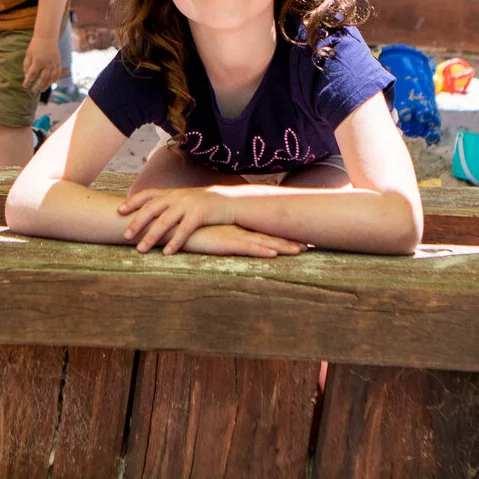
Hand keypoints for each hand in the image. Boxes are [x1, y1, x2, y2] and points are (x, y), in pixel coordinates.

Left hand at [21, 34, 66, 95]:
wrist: (47, 37)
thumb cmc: (35, 45)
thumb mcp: (28, 54)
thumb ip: (27, 65)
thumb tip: (27, 76)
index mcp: (38, 61)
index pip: (32, 75)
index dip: (28, 81)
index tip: (25, 86)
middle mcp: (47, 64)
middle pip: (42, 79)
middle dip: (37, 86)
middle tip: (33, 90)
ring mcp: (54, 63)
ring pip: (51, 78)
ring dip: (46, 85)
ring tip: (42, 90)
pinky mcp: (58, 62)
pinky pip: (57, 73)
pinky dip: (54, 80)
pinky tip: (51, 83)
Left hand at [119, 185, 235, 253]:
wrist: (230, 202)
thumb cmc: (204, 205)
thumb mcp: (184, 200)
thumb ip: (168, 205)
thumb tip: (149, 214)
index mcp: (172, 193)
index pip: (147, 194)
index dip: (132, 201)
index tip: (119, 211)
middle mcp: (177, 197)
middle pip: (151, 208)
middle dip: (137, 222)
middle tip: (125, 236)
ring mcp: (188, 205)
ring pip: (164, 221)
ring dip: (151, 236)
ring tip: (141, 249)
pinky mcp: (200, 214)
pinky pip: (184, 230)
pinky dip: (175, 242)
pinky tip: (167, 253)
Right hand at [179, 223, 306, 258]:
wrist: (170, 224)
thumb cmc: (187, 231)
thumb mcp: (205, 233)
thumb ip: (215, 235)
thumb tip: (222, 239)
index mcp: (235, 228)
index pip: (262, 232)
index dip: (280, 235)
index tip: (298, 238)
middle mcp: (237, 230)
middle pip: (268, 235)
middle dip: (288, 241)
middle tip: (309, 245)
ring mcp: (232, 235)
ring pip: (262, 242)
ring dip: (282, 247)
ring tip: (301, 250)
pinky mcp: (223, 243)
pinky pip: (246, 248)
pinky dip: (261, 251)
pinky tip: (274, 254)